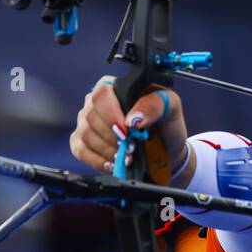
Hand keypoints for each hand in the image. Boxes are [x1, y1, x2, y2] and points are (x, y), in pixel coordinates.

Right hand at [69, 76, 189, 177]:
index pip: (102, 93)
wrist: (167, 150)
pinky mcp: (83, 142)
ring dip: (107, 150)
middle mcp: (97, 103)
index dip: (111, 113)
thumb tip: (133, 119)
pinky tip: (113, 163)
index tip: (126, 130)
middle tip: (131, 148)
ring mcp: (87, 123)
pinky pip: (80, 150)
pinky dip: (97, 160)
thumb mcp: (171, 107)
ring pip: (85, 134)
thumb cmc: (166, 124)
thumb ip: (154, 105)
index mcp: (116, 88)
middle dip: (112, 137)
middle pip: (91, 116)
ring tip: (126, 157)